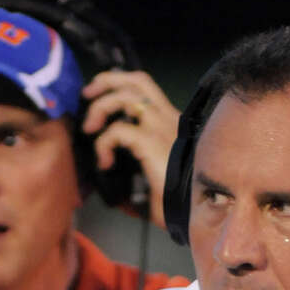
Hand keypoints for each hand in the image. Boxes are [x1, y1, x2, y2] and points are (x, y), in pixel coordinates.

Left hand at [80, 69, 179, 227]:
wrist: (200, 208)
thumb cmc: (184, 200)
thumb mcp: (161, 182)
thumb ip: (141, 181)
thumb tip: (120, 198)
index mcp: (172, 124)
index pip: (147, 90)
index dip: (122, 85)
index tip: (103, 97)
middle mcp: (167, 119)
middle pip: (137, 80)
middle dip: (107, 80)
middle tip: (88, 94)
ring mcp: (161, 128)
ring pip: (126, 95)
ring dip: (101, 105)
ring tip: (90, 127)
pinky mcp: (151, 142)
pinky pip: (118, 130)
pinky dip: (104, 142)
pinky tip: (104, 160)